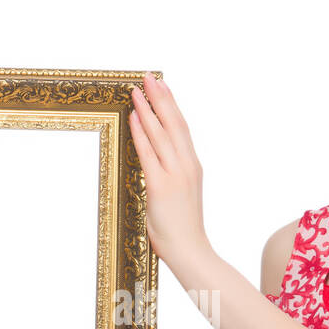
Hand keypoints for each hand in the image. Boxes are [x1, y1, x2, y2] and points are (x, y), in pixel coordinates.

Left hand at [129, 72, 209, 265]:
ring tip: (138, 90)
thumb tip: (151, 162)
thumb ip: (170, 175)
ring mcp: (175, 175)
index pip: (181, 129)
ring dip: (148, 109)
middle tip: (149, 77)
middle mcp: (187, 166)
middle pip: (174, 123)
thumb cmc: (183, 229)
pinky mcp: (160, 186)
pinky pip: (148, 153)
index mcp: (193, 167)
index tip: (162, 87)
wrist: (191, 251)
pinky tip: (135, 117)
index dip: (171, 105)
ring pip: (161, 133)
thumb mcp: (181, 196)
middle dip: (161, 98)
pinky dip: (142, 133)